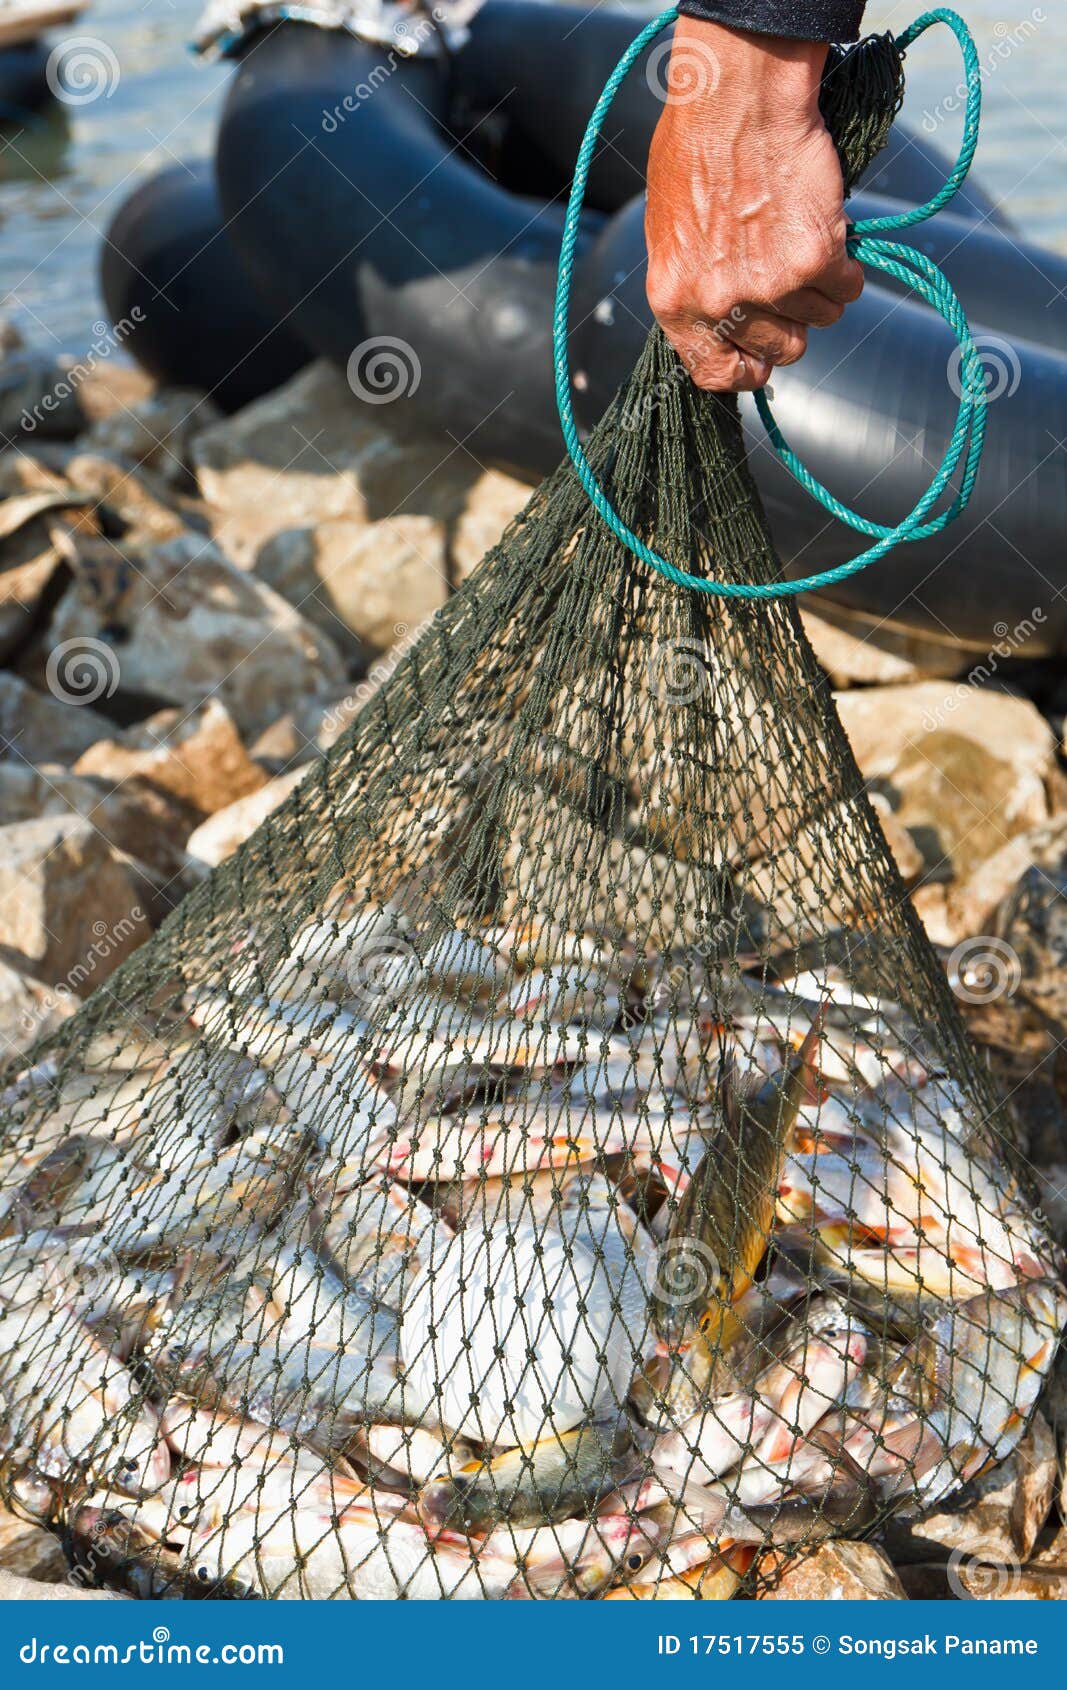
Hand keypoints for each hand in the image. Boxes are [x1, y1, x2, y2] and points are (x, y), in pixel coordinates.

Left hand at [645, 18, 863, 391]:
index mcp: (676, 300)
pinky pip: (848, 288)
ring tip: (805, 241)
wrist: (737, 99)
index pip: (715, 374)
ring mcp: (769, 286)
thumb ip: (692, 284)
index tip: (761, 357)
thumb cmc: (695, 148)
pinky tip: (830, 233)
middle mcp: (721, 304)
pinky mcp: (815, 259)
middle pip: (781, 349)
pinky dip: (847, 267)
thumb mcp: (668, 229)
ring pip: (820, 319)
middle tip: (789, 277)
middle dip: (791, 319)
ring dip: (820, 288)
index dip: (746, 369)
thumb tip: (718, 322)